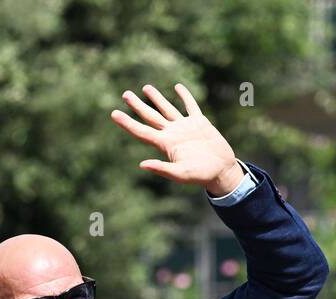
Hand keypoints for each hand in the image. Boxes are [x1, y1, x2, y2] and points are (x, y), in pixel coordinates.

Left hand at [110, 83, 243, 197]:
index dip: (127, 123)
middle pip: (150, 116)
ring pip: (167, 109)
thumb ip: (162, 168)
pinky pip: (190, 106)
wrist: (221, 171)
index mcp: (165, 144)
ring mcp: (185, 127)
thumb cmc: (201, 175)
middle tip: (125, 94)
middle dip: (137, 106)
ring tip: (145, 88)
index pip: (142, 131)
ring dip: (156, 98)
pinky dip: (184, 96)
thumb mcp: (180, 174)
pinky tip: (177, 87)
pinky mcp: (199, 123)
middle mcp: (172, 134)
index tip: (114, 113)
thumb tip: (142, 165)